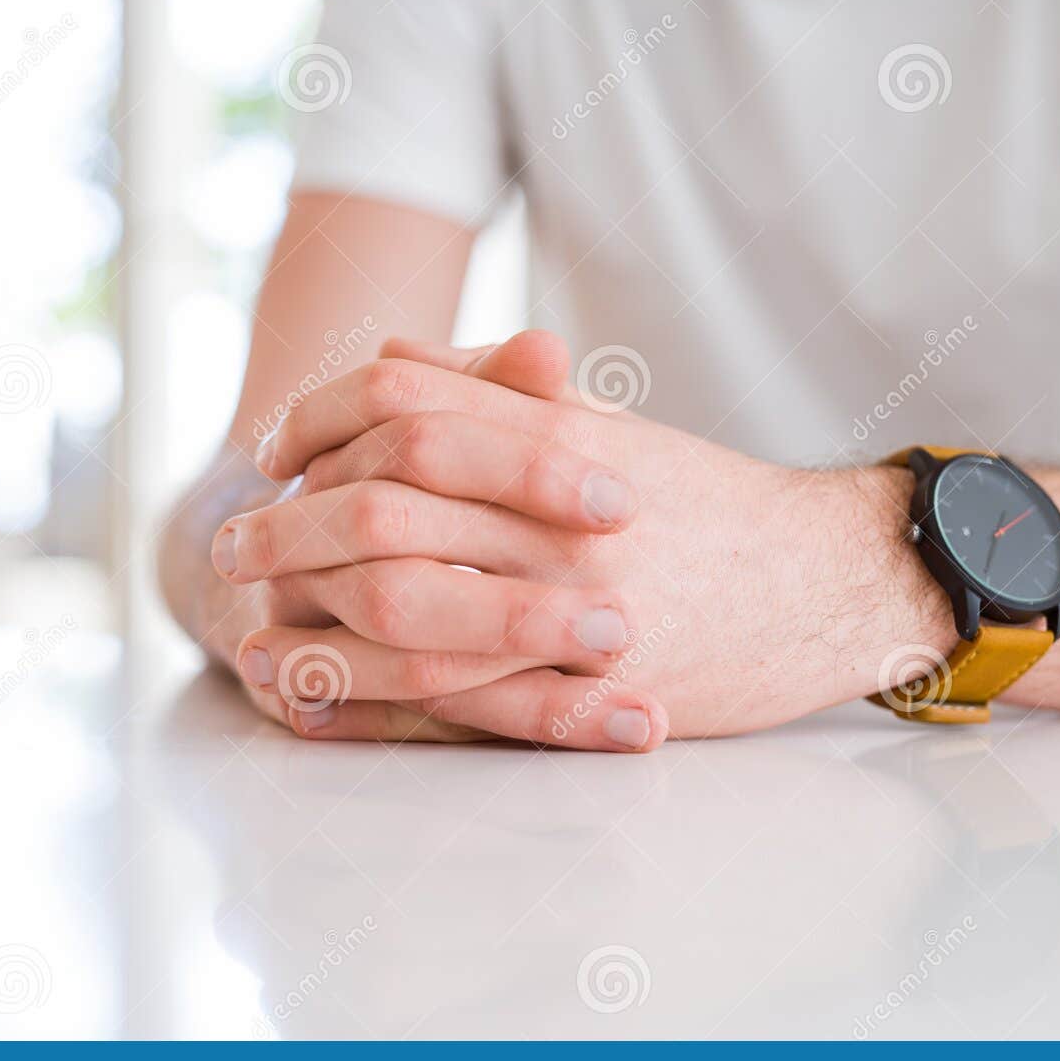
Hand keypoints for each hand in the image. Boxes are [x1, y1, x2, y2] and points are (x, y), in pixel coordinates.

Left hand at [219, 331, 947, 741]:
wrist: (823, 580)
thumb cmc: (706, 503)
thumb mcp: (606, 429)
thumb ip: (495, 392)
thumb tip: (385, 355)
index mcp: (555, 430)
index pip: (401, 399)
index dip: (318, 416)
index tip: (273, 449)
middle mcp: (556, 507)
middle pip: (382, 498)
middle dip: (290, 525)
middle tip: (236, 546)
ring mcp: (575, 596)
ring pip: (405, 600)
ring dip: (313, 621)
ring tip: (254, 638)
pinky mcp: (594, 683)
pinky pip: (461, 694)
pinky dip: (375, 701)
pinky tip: (322, 705)